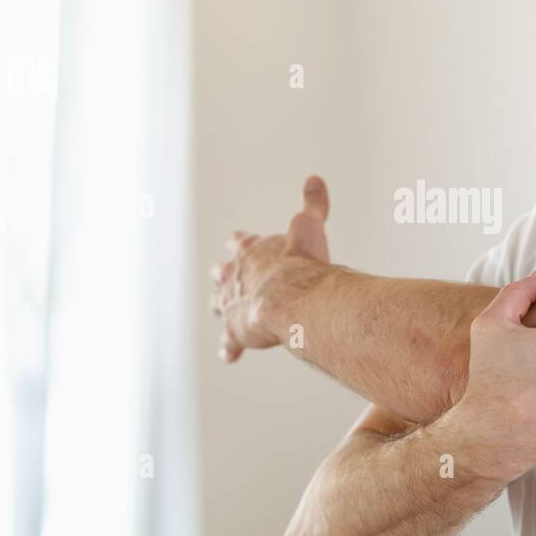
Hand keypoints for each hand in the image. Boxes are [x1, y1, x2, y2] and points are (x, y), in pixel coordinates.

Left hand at [210, 175, 331, 361]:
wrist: (292, 298)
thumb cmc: (303, 262)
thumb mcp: (309, 227)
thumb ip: (312, 205)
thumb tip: (315, 179)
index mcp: (252, 251)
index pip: (240, 242)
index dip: (241, 243)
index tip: (238, 242)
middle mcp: (236, 276)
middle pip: (222, 272)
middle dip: (224, 274)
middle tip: (223, 275)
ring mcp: (234, 305)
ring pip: (220, 305)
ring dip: (223, 308)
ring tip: (224, 314)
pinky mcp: (236, 331)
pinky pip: (230, 342)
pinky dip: (230, 348)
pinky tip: (228, 355)